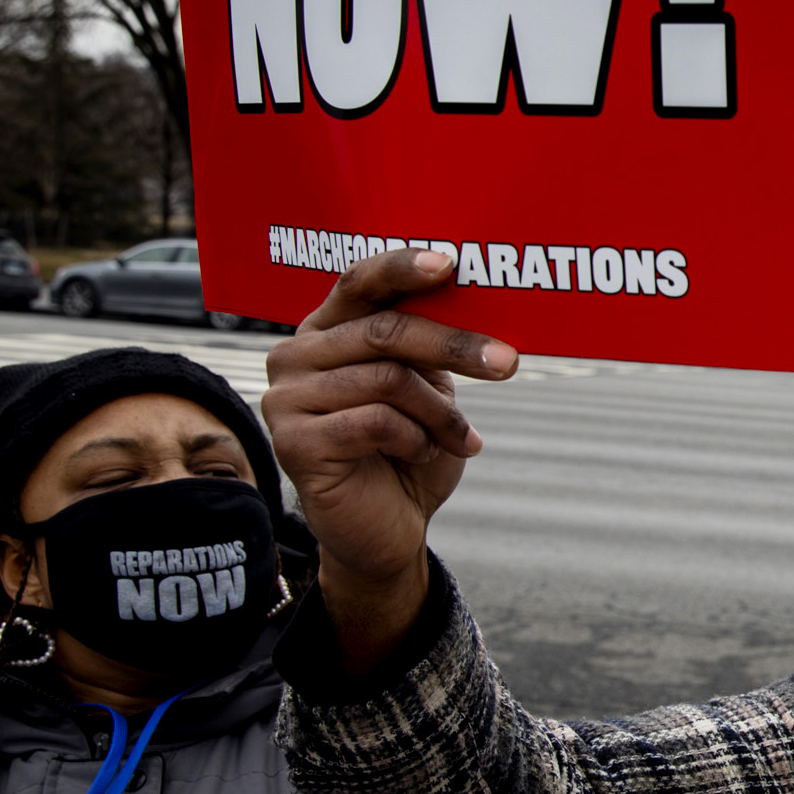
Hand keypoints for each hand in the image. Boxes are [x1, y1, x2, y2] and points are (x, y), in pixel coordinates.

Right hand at [262, 249, 516, 670]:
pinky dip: (414, 438)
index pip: (360, 281)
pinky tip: (420, 453)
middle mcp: (296, 354)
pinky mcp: (292, 442)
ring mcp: (286, 398)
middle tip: (508, 363)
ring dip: (440, 412)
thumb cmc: (410, 450)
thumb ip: (433, 346)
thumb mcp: (429, 388)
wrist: (387, 529)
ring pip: (387, 379)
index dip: (404, 268)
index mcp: (327, 329)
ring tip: (460, 439)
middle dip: (455, 346)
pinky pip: (372, 422)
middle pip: (385, 331)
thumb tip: (484, 303)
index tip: (451, 264)